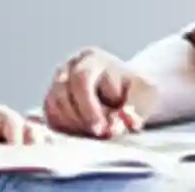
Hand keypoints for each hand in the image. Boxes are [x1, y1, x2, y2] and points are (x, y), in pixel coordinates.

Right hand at [42, 47, 159, 137]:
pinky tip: (84, 133)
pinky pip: (50, 116)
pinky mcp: (53, 98)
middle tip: (99, 135)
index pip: (81, 80)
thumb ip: (134, 111)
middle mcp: (70, 66)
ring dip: (72, 126)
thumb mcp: (145, 97)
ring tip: (94, 133)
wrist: (128, 94)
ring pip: (53, 106)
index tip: (102, 130)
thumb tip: (115, 126)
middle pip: (62, 94)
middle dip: (80, 120)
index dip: (88, 108)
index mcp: (93, 58)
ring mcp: (57, 81)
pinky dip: (65, 129)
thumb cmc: (137, 93)